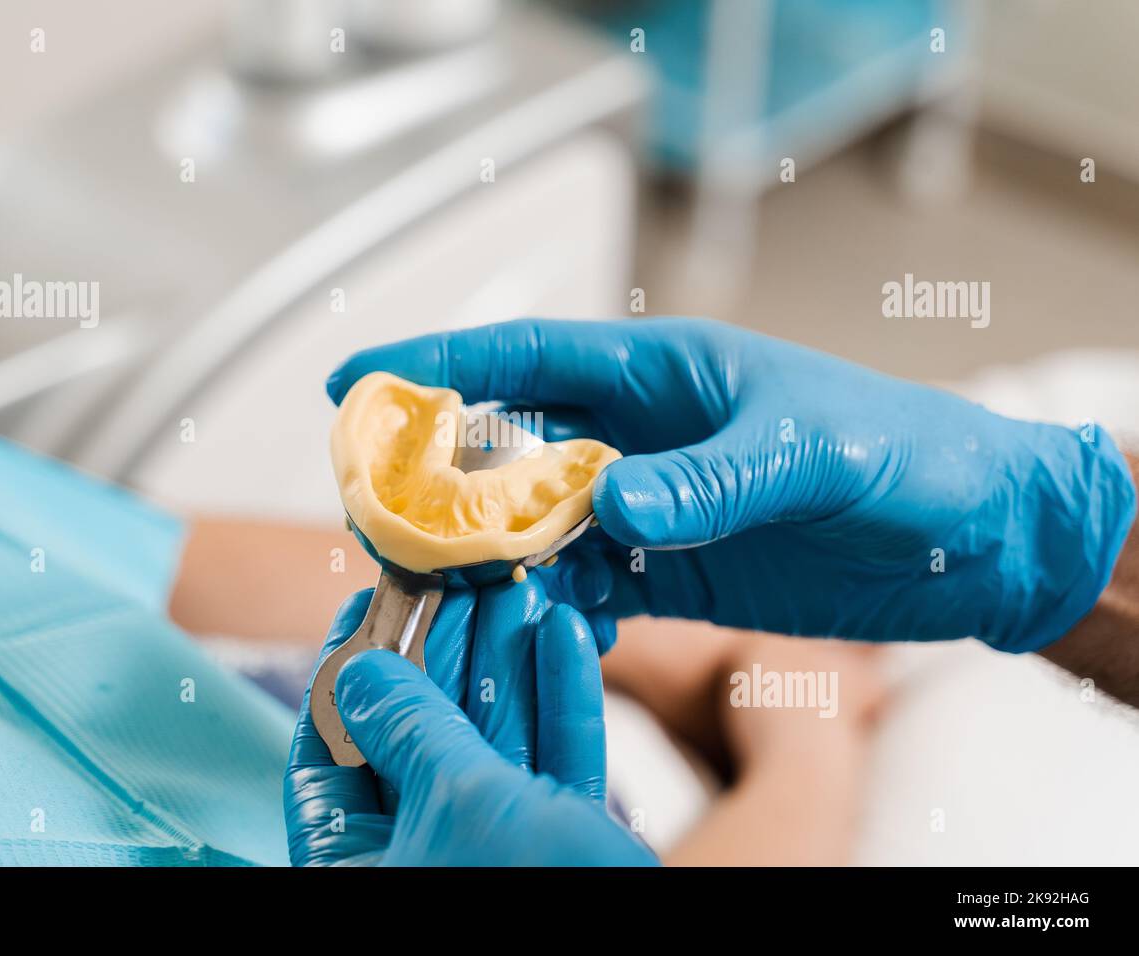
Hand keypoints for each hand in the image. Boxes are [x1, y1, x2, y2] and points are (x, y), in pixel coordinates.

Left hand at [284, 577, 655, 865]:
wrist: (658, 954)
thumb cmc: (539, 894)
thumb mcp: (459, 799)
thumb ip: (412, 726)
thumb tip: (361, 668)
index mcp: (358, 867)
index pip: (326, 751)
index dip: (342, 670)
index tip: (365, 601)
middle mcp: (420, 860)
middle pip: (415, 736)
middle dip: (444, 651)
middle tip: (457, 581)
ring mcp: (492, 853)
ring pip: (491, 742)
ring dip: (508, 664)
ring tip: (516, 590)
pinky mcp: (559, 850)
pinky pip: (551, 766)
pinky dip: (563, 705)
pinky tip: (567, 638)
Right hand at [326, 317, 1135, 651]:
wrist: (975, 534)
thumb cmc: (906, 454)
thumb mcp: (811, 453)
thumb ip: (713, 478)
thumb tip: (612, 503)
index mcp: (661, 373)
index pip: (525, 357)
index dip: (433, 365)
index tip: (351, 383)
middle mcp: (641, 435)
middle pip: (508, 449)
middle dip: (436, 480)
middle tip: (375, 521)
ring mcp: (651, 505)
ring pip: (535, 525)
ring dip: (483, 556)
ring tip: (430, 591)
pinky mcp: (673, 568)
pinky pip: (585, 586)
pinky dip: (547, 608)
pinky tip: (523, 632)